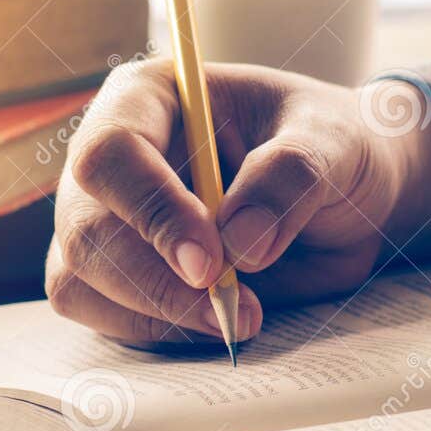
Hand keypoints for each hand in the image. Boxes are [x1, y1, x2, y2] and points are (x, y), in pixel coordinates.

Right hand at [46, 60, 430, 345]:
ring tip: (241, 317)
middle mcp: (112, 160)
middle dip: (156, 282)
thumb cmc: (332, 148)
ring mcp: (105, 220)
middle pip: (87, 228)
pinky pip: (102, 316)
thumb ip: (290, 177)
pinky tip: (215, 323)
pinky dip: (155, 332)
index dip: (152, 211)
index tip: (210, 262)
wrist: (347, 197)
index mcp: (149, 98)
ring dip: (157, 314)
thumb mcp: (335, 143)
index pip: (111, 152)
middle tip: (235, 310)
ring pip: (83, 279)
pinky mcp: (117, 276)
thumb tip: (239, 243)